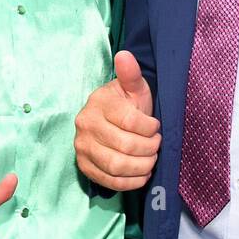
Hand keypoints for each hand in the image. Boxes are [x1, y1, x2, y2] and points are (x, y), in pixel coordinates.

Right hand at [74, 51, 160, 190]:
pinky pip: (109, 181)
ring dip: (141, 167)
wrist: (108, 120)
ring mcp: (82, 148)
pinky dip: (130, 182)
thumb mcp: (133, 87)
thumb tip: (125, 55)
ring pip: (116, 166)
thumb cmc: (126, 103)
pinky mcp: (84, 166)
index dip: (149, 128)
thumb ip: (131, 74)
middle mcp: (85, 125)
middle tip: (157, 145)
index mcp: (98, 104)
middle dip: (149, 149)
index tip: (156, 127)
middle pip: (125, 146)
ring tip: (151, 160)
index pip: (129, 121)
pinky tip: (142, 175)